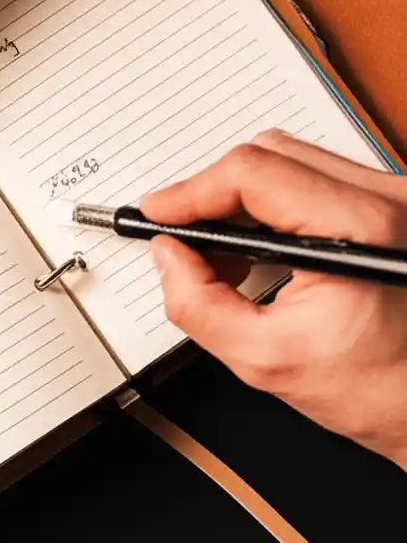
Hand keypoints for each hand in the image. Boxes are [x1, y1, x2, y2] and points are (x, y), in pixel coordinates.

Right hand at [142, 129, 406, 468]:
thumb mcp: (264, 359)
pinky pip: (311, 178)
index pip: (253, 173)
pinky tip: (257, 250)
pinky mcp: (388, 203)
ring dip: (239, 201)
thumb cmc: (377, 387)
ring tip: (220, 254)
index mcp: (362, 227)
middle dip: (211, 194)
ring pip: (287, 161)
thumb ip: (198, 304)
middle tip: (180, 238)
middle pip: (268, 155)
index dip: (191, 192)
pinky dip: (268, 207)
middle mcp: (386, 198)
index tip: (157, 214)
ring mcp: (392, 196)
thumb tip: (167, 256)